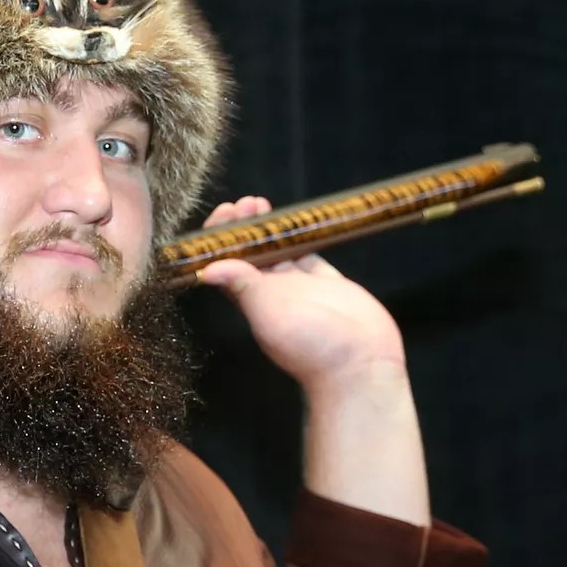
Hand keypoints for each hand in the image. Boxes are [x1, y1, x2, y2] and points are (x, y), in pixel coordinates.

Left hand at [193, 196, 406, 393]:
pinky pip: (306, 252)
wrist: (360, 364)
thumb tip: (206, 270)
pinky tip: (292, 217)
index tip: (222, 215)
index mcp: (251, 301)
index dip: (220, 240)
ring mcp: (299, 286)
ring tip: (258, 203)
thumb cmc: (311, 347)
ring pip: (276, 249)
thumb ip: (243, 286)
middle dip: (241, 227)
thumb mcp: (269, 314)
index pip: (226, 264)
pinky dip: (297, 235)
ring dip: (266, 227)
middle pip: (248, 253)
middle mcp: (271, 293)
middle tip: (242, 204)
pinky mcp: (325, 281)